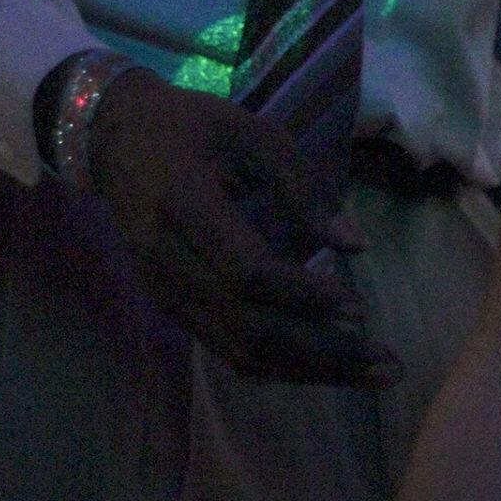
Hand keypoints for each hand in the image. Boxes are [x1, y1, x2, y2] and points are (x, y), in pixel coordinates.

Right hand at [87, 69, 400, 387]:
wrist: (111, 139)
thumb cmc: (189, 125)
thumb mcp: (249, 131)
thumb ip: (302, 184)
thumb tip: (356, 246)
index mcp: (185, 205)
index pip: (247, 273)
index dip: (304, 294)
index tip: (359, 305)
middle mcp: (169, 263)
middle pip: (250, 328)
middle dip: (323, 354)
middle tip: (389, 365)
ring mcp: (165, 293)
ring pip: (241, 352)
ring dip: (310, 371)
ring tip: (372, 375)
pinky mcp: (171, 307)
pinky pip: (228, 349)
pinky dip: (280, 364)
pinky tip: (327, 365)